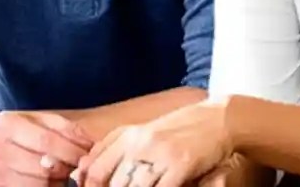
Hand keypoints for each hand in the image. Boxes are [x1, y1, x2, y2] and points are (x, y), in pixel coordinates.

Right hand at [0, 111, 93, 186]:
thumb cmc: (8, 139)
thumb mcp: (29, 122)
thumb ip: (60, 127)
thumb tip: (92, 141)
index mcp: (6, 124)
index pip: (50, 139)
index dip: (75, 150)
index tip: (91, 155)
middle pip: (47, 164)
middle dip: (69, 168)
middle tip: (80, 169)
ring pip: (40, 184)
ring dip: (57, 182)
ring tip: (60, 176)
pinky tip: (46, 184)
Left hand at [74, 100, 232, 186]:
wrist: (219, 119)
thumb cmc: (180, 129)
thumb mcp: (143, 133)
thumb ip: (113, 149)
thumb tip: (80, 174)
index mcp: (128, 135)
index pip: (94, 170)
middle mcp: (140, 143)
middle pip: (113, 185)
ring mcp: (161, 154)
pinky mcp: (181, 165)